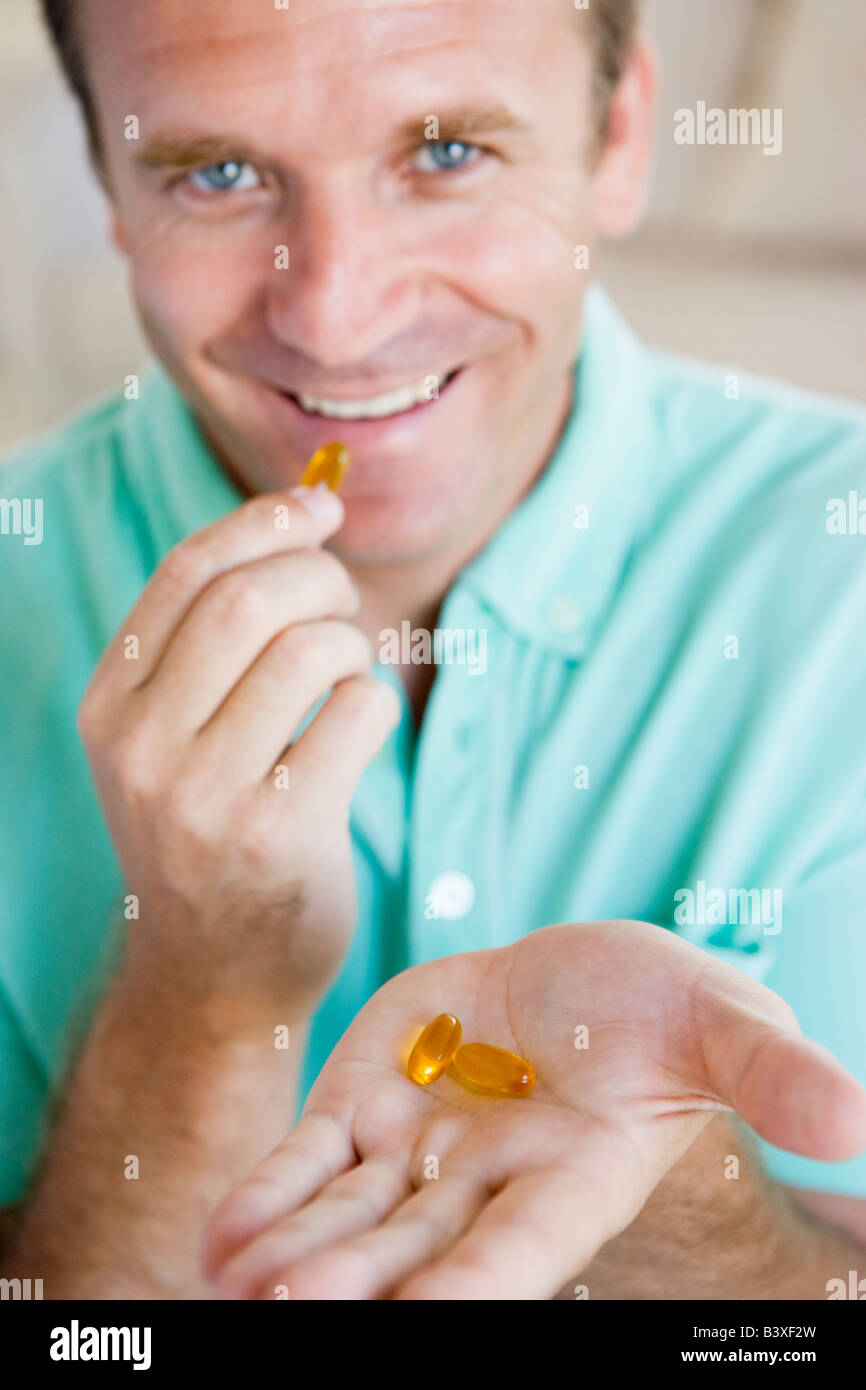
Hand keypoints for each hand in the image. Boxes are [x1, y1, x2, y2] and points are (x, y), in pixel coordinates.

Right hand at [78, 484, 399, 1019]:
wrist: (214, 977)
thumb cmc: (210, 834)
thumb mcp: (169, 741)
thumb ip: (207, 645)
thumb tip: (302, 517)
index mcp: (109, 708)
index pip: (186, 576)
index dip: (263, 523)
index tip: (320, 506)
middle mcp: (142, 749)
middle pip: (249, 601)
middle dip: (319, 578)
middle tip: (344, 601)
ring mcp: (207, 797)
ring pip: (310, 650)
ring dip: (354, 644)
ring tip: (350, 676)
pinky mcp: (281, 836)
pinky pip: (357, 713)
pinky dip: (377, 702)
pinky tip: (360, 732)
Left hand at [202, 920, 865, 1298]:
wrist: (575, 978)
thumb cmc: (663, 1009)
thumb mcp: (721, 1024)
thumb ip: (769, 1073)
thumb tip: (858, 1122)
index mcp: (574, 1178)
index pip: (520, 1249)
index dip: (473, 1287)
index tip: (421, 1322)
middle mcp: (487, 1183)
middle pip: (414, 1251)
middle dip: (354, 1284)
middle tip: (289, 1314)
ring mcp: (420, 1147)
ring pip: (350, 1218)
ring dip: (295, 1254)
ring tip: (235, 1285)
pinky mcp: (369, 1099)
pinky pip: (313, 1160)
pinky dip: (272, 1196)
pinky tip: (221, 1240)